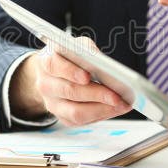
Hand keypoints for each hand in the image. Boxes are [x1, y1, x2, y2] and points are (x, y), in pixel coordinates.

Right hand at [9, 39, 130, 125]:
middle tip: (117, 96)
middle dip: (96, 94)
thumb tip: (105, 65)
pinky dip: (101, 115)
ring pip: (75, 112)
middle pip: (70, 92)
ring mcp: (52, 104)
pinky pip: (81, 121)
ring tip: (122, 105)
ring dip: (101, 110)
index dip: (71, 71)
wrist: (53, 75)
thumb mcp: (76, 46)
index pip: (55, 66)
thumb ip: (87, 49)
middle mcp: (46, 85)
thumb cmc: (69, 58)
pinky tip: (115, 109)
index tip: (88, 76)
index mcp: (46, 62)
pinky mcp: (62, 117)